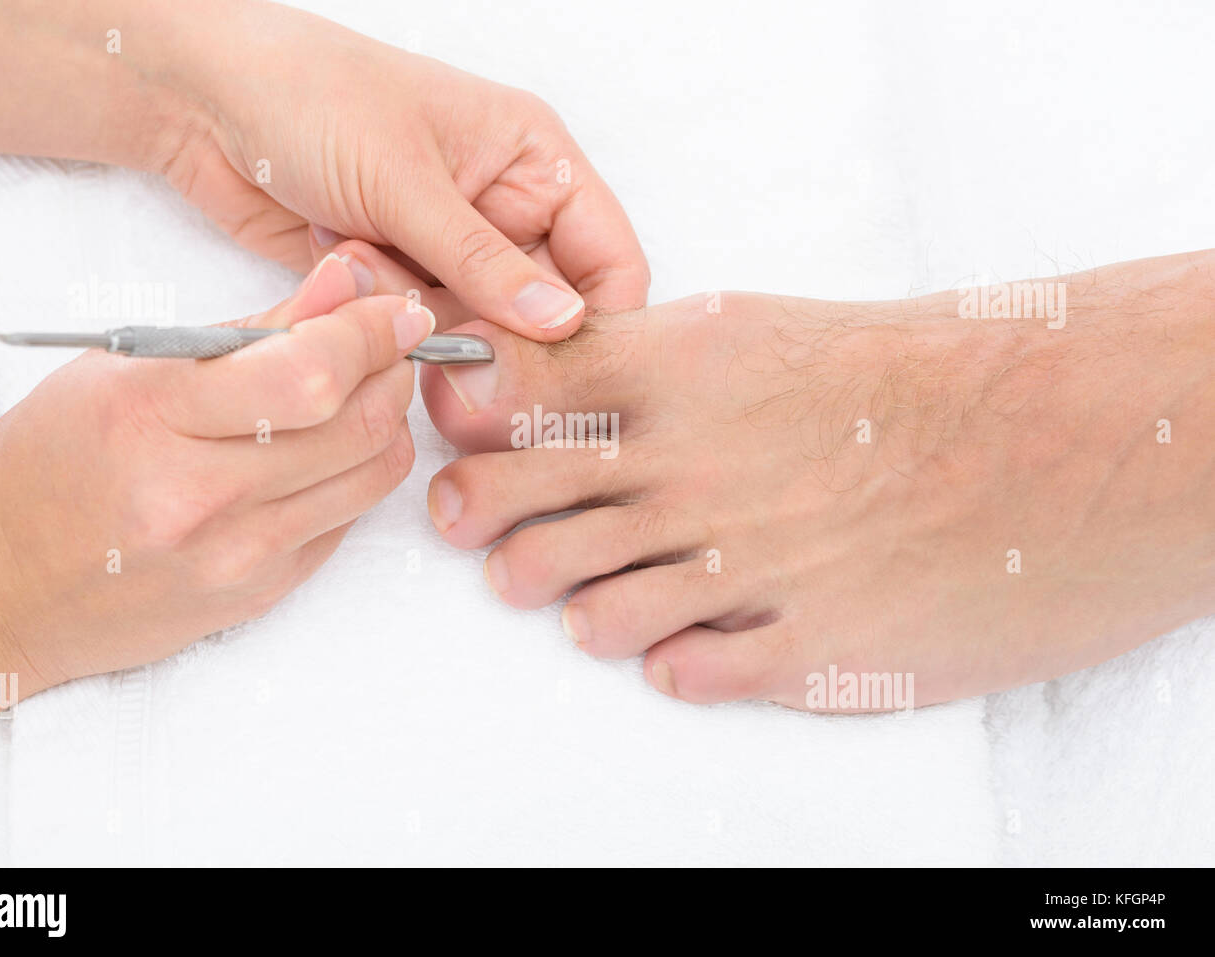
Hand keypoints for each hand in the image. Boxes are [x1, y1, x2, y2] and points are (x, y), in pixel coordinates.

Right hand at [0, 255, 430, 738]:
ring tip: (359, 395)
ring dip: (387, 424)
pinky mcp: (261, 595)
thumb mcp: (126, 367)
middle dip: (394, 372)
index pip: (310, 373)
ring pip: (372, 477)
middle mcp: (201, 498)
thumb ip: (252, 328)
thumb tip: (348, 284)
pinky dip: (355, 475)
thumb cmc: (48, 464)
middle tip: (388, 346)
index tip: (400, 310)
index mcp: (154, 419)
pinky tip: (323, 452)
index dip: (374, 334)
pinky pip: (347, 522)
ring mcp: (237, 557)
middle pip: (361, 426)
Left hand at [160, 2, 648, 338]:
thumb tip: (564, 323)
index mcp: (533, 158)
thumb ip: (484, 261)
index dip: (600, 319)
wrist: (203, 103)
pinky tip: (344, 263)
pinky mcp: (400, 279)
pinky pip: (420, 329)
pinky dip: (386, 314)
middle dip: (500, 332)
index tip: (565, 371)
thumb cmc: (309, 95)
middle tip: (451, 343)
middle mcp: (503, 207)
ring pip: (479, 329)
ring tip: (369, 260)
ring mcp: (449, 248)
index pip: (609, 256)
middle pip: (546, 309)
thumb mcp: (407, 178)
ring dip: (425, 315)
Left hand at [406, 252, 1214, 707]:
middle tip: (492, 537)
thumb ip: (637, 355)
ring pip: (588, 611)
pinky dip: (666, 660)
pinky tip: (682, 639)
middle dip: (487, 529)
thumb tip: (539, 371)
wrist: (1034, 445)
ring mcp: (739, 567)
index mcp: (674, 383)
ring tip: (593, 595)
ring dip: (577, 605)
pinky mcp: (795, 647)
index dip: (466, 430)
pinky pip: (683, 671)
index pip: (513, 405)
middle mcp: (689, 476)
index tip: (459, 444)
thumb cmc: (890, 378)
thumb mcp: (751, 332)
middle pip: (526, 517)